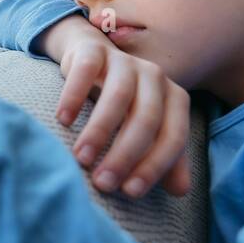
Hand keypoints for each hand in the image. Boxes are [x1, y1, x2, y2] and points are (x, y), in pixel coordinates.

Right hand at [54, 32, 191, 198]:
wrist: (93, 60)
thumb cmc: (124, 104)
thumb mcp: (146, 130)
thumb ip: (165, 158)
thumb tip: (180, 191)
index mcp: (175, 98)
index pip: (173, 136)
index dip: (154, 166)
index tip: (130, 192)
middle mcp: (155, 77)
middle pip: (146, 118)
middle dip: (125, 154)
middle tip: (102, 183)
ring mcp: (124, 61)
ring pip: (118, 95)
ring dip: (99, 130)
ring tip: (81, 158)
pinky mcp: (94, 50)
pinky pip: (86, 71)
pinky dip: (74, 96)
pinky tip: (63, 120)